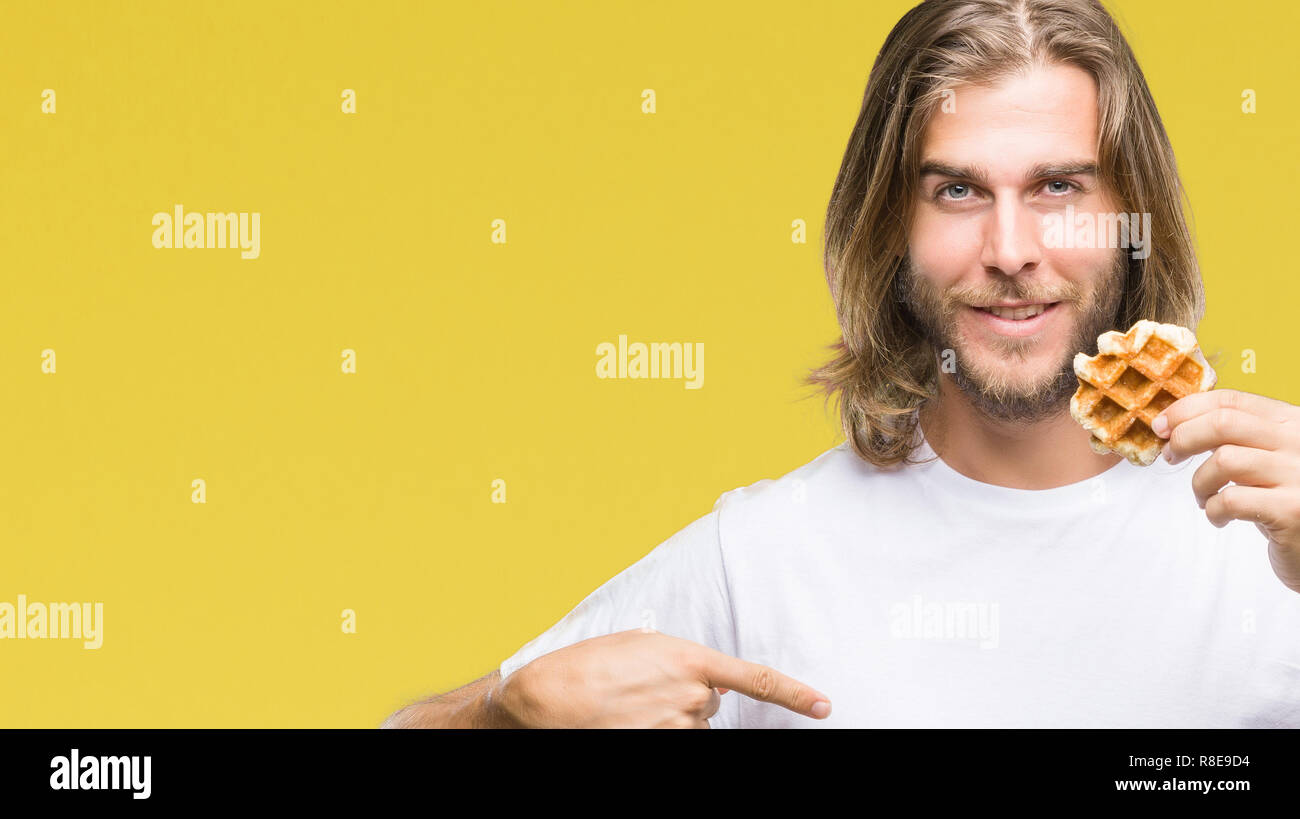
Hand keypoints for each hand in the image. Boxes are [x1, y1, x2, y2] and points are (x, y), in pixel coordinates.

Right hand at [494, 628, 831, 727]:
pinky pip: (676, 743)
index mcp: (689, 661)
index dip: (795, 695)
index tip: (824, 706)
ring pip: (691, 728)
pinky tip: (630, 722)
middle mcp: (690, 699)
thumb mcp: (639, 644)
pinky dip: (658, 732)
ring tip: (628, 706)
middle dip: (686, 697)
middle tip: (644, 688)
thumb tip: (704, 682)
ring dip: (670, 719)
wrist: (546, 699)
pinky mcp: (656, 749)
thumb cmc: (588, 663)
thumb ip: (679, 660)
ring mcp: (675, 730)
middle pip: (710, 704)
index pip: (757, 679)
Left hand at [1153, 388, 1299, 592]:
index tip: (1162, 426)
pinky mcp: (1292, 511)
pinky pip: (1231, 500)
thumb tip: (1173, 423)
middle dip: (1184, 438)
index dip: (1187, 410)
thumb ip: (1237, 436)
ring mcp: (1299, 476)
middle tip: (1171, 457)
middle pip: (1223, 423)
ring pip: (1223, 461)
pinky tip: (1220, 518)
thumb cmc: (1283, 498)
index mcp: (1293, 422)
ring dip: (1199, 482)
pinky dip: (1213, 510)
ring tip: (1204, 498)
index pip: (1232, 401)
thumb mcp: (1267, 457)